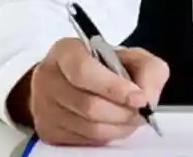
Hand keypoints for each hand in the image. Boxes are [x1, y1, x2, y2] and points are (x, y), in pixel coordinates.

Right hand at [7, 39, 169, 145]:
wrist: (72, 82)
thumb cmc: (104, 67)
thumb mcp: (130, 56)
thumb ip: (148, 70)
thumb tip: (147, 98)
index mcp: (66, 51)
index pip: (84, 71)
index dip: (114, 88)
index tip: (139, 98)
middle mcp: (48, 77)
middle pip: (88, 105)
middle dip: (123, 113)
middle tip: (141, 113)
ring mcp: (44, 106)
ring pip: (87, 127)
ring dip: (118, 127)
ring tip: (130, 119)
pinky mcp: (47, 131)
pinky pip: (82, 141)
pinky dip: (105, 136)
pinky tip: (113, 125)